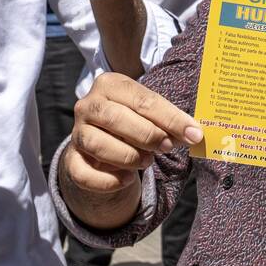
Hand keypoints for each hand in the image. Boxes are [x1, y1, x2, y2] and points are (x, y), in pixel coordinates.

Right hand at [63, 73, 203, 194]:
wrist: (106, 144)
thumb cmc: (135, 123)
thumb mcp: (152, 116)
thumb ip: (169, 122)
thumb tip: (194, 134)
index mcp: (110, 84)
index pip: (143, 100)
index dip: (171, 119)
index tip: (194, 134)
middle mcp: (88, 105)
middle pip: (116, 118)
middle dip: (147, 135)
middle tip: (167, 146)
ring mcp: (77, 133)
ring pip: (97, 144)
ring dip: (128, 156)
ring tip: (147, 161)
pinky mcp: (72, 160)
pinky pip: (84, 173)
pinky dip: (108, 180)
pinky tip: (128, 179)